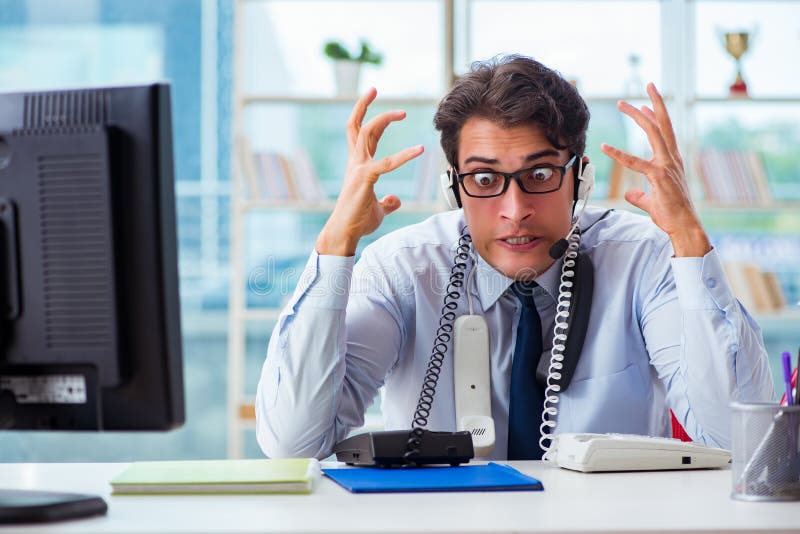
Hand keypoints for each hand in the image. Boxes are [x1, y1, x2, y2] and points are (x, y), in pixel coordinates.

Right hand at [316, 88, 423, 255]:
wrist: (345, 233)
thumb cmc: (357, 221)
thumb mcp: (377, 208)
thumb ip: (387, 201)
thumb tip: (395, 199)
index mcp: (357, 165)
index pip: (359, 133)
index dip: (365, 114)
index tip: (373, 97)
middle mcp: (355, 162)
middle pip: (357, 125)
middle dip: (365, 105)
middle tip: (375, 88)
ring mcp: (358, 168)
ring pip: (367, 132)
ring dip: (384, 119)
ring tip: (402, 112)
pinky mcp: (365, 178)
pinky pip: (386, 162)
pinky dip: (404, 155)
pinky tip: (419, 150)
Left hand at [601, 83, 710, 256]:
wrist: (683, 226)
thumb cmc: (670, 214)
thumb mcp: (651, 200)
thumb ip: (640, 195)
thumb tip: (631, 193)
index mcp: (671, 161)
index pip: (665, 132)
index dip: (656, 116)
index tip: (646, 104)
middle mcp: (671, 159)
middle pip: (662, 124)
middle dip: (653, 103)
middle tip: (646, 84)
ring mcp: (666, 166)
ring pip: (654, 132)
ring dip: (638, 115)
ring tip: (623, 103)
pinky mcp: (659, 177)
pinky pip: (635, 162)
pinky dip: (618, 154)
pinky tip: (605, 147)